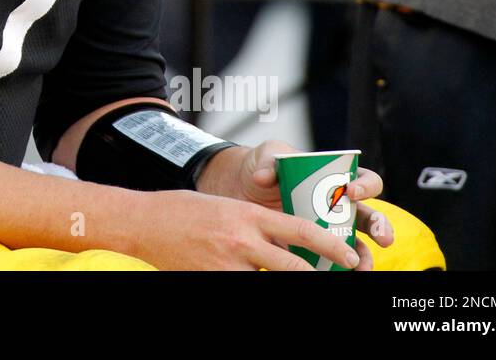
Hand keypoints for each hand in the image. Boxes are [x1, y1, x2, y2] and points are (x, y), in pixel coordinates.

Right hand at [133, 189, 362, 269]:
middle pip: (294, 266)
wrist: (145, 222)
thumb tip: (287, 243)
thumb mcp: (227, 207)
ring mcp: (226, 263)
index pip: (301, 230)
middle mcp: (241, 240)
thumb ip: (257, 225)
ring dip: (288, 283)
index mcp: (248, 214)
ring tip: (301, 282)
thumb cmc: (185, 210)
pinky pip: (244, 287)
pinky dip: (254, 286)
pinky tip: (258, 280)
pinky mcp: (212, 279)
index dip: (331, 246)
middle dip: (319, 278)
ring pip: (272, 281)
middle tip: (336, 278)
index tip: (350, 256)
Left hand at [199, 139, 393, 269]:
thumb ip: (268, 161)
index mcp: (335, 178)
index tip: (351, 192)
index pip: (365, 180)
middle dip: (380, 227)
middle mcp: (338, 206)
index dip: (365, 185)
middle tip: (383, 238)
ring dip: (364, 257)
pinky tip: (335, 273)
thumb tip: (264, 177)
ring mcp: (328, 228)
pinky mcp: (312, 247)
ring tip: (362, 268)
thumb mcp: (266, 156)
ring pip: (356, 244)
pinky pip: (329, 261)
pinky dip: (335, 268)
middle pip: (369, 217)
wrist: (242, 188)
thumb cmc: (263, 167)